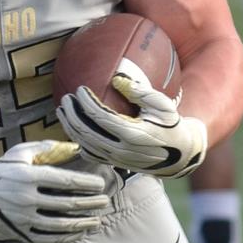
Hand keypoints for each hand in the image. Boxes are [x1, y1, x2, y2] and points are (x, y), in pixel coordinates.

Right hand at [0, 140, 116, 242]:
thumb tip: (75, 147)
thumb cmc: (1, 170)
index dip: (86, 183)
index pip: (64, 181)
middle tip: (105, 201)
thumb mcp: (19, 153)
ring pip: (61, 224)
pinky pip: (49, 238)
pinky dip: (67, 236)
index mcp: (27, 176)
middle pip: (67, 203)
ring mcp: (23, 219)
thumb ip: (47, 148)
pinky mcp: (21, 233)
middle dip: (90, 203)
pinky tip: (79, 231)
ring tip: (97, 220)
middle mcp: (26, 199)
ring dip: (83, 222)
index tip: (100, 184)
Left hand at [57, 59, 208, 176]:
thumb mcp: (162, 105)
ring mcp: (116, 159)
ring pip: (84, 144)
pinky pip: (90, 154)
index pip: (99, 116)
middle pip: (86, 131)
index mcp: (132, 133)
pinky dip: (78, 141)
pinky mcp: (114, 164)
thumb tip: (116, 78)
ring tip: (62, 111)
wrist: (179, 155)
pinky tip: (73, 129)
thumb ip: (140, 92)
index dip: (86, 102)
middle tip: (66, 98)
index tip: (80, 89)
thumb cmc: (171, 125)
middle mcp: (121, 149)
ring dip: (70, 127)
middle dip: (72, 114)